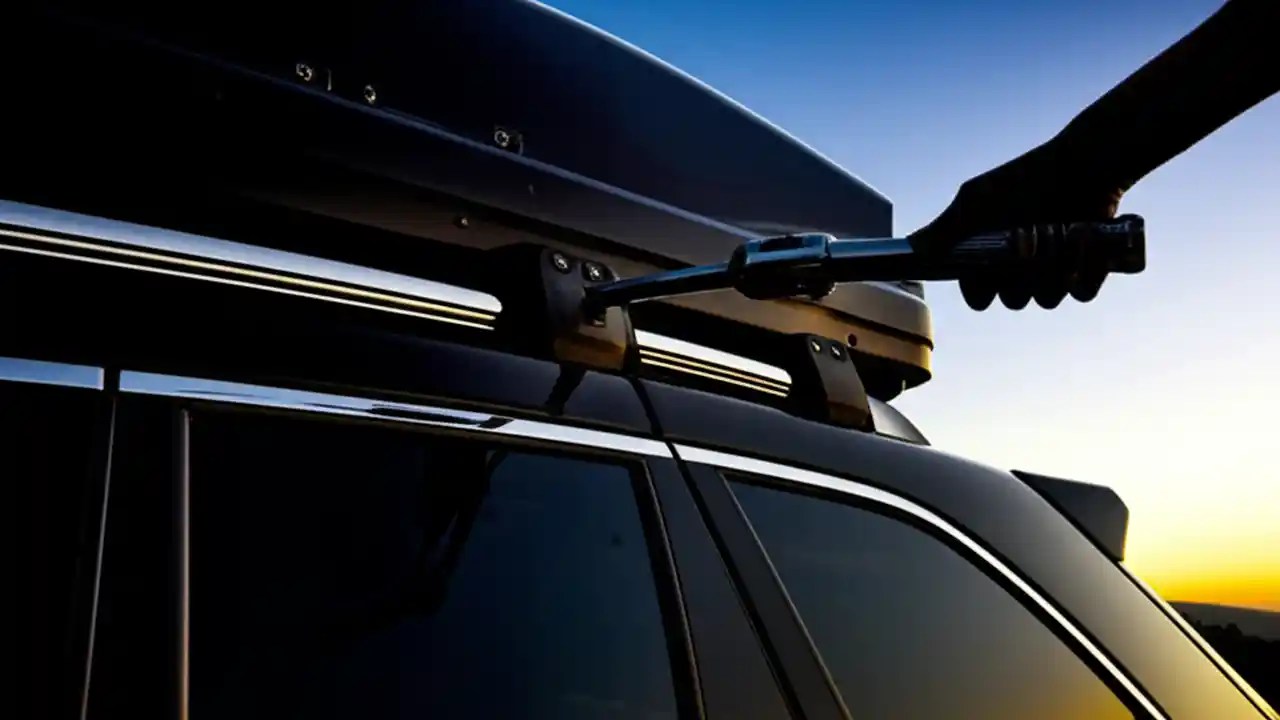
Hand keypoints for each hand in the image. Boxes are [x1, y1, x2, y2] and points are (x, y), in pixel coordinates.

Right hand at [909, 141, 1126, 309]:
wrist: (1083, 162)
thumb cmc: (1026, 177)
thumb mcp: (978, 200)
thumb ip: (947, 228)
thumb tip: (913, 248)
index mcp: (992, 256)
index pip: (979, 295)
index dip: (981, 289)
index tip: (986, 272)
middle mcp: (1021, 268)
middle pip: (1014, 301)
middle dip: (1021, 278)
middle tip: (1027, 247)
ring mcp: (1055, 270)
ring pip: (1047, 299)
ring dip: (1052, 271)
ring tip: (1058, 235)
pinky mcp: (1086, 269)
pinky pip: (1082, 293)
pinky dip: (1083, 272)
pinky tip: (1080, 244)